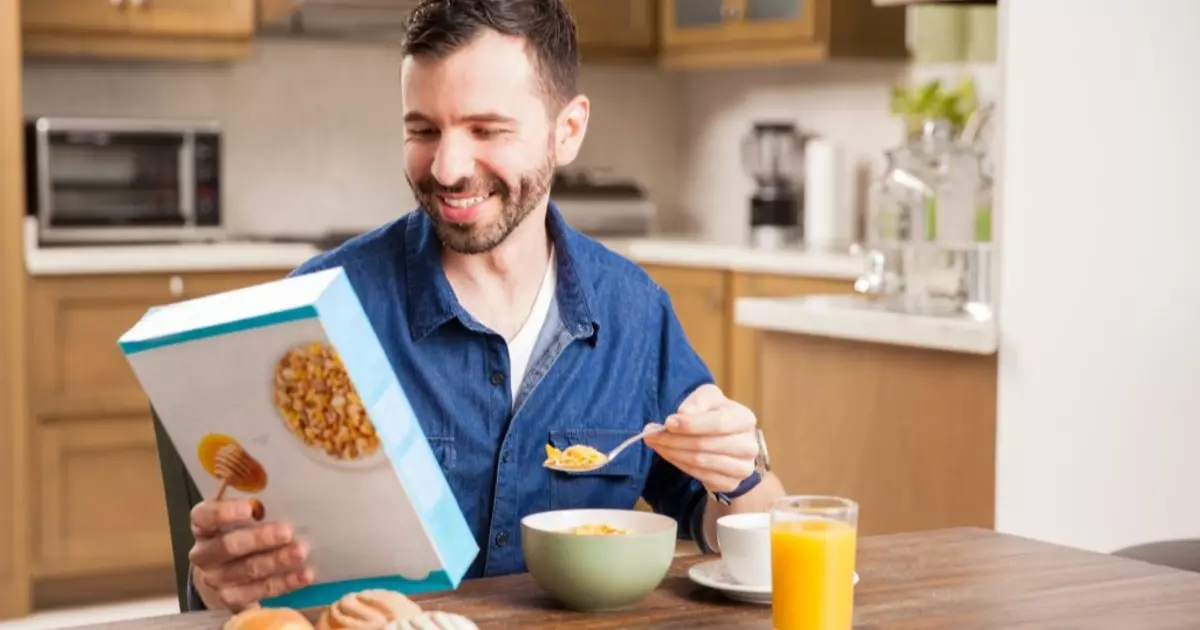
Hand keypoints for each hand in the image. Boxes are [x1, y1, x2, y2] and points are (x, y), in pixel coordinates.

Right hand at [188, 498, 313, 611]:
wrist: (227, 569)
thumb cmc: (241, 530)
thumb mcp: (242, 514)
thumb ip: (257, 506)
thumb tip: (289, 493)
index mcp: (203, 526)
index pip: (204, 516)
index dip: (224, 512)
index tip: (249, 508)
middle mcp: (204, 554)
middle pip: (229, 546)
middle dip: (260, 538)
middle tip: (288, 531)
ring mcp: (216, 578)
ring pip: (247, 570)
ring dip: (277, 560)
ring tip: (300, 552)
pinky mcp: (232, 597)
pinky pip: (260, 591)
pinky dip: (285, 582)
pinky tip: (304, 574)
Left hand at [643, 384, 758, 493]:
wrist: (729, 441)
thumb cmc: (715, 414)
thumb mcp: (708, 398)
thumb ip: (698, 401)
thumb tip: (684, 413)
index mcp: (745, 419)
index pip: (718, 423)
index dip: (690, 424)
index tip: (667, 422)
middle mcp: (748, 445)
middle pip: (704, 444)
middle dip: (673, 439)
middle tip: (650, 434)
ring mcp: (741, 468)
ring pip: (699, 461)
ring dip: (672, 452)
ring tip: (655, 442)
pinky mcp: (730, 483)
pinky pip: (699, 475)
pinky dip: (678, 464)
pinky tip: (667, 454)